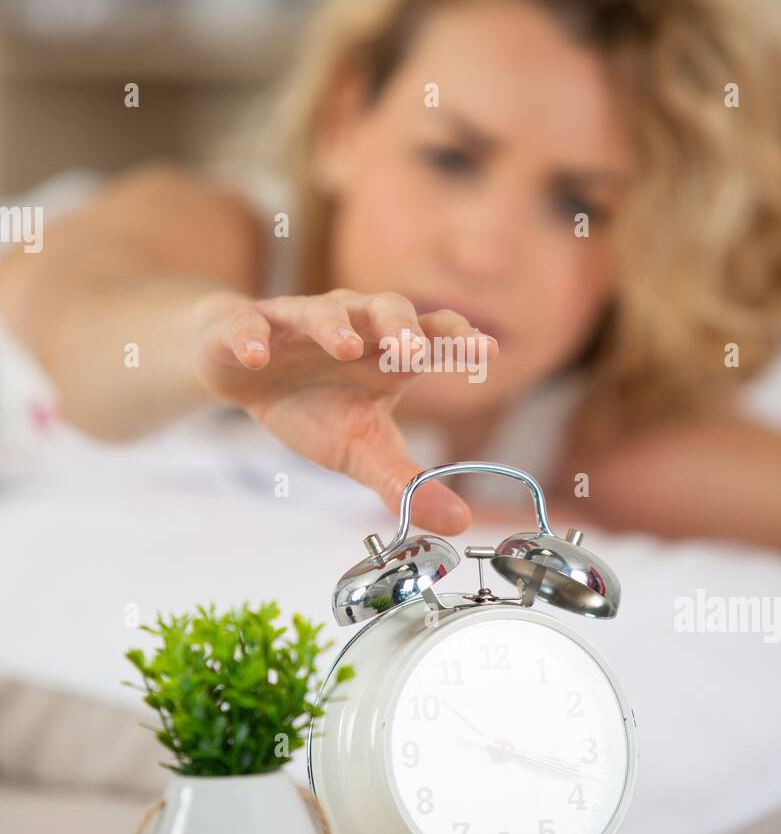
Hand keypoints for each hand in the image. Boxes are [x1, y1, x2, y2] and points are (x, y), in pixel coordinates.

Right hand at [191, 288, 498, 532]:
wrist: (242, 374)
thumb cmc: (315, 406)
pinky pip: (249, 324)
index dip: (458, 340)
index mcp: (388, 353)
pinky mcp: (247, 326)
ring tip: (346, 346)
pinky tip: (256, 355)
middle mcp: (353, 324)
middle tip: (415, 351)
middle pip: (385, 309)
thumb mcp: (362, 449)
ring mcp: (299, 321)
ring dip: (335, 326)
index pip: (432, 337)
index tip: (485, 351)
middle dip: (401, 326)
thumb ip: (405, 482)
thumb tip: (459, 524)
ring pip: (322, 312)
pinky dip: (252, 337)